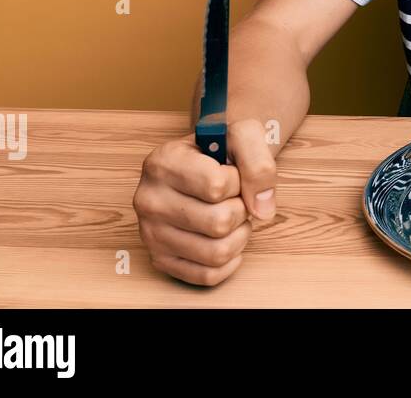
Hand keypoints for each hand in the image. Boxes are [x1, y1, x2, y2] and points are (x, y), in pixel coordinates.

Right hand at [133, 119, 277, 286]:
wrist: (203, 162)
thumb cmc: (220, 150)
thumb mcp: (243, 135)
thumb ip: (259, 164)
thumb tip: (262, 210)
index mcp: (162, 163)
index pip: (217, 186)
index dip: (238, 181)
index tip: (231, 173)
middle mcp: (148, 199)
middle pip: (219, 223)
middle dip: (241, 209)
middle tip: (234, 198)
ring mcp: (150, 233)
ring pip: (216, 253)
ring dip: (239, 235)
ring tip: (232, 216)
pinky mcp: (160, 260)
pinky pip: (208, 275)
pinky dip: (229, 260)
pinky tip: (226, 238)